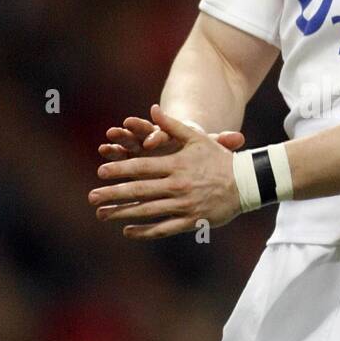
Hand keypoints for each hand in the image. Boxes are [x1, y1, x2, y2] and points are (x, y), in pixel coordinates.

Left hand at [89, 104, 244, 237]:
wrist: (248, 183)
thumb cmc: (220, 158)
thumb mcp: (197, 138)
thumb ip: (172, 126)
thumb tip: (152, 109)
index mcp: (177, 165)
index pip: (142, 168)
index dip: (120, 170)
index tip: (101, 172)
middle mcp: (177, 186)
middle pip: (139, 191)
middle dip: (113, 194)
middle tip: (91, 196)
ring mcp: (184, 205)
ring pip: (147, 211)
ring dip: (122, 213)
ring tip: (102, 214)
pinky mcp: (191, 221)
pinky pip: (163, 229)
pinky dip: (144, 231)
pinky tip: (127, 231)